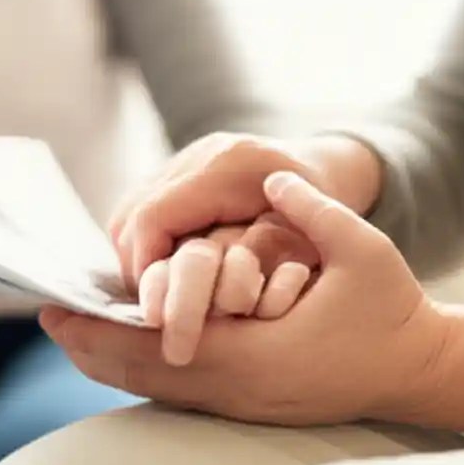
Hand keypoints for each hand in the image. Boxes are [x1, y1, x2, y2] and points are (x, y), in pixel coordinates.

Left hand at [46, 172, 441, 426]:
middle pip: (144, 376)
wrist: (421, 371)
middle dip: (93, 348)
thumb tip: (273, 180)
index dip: (104, 328)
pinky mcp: (255, 405)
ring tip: (77, 332)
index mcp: (254, 357)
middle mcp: (240, 390)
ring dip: (115, 361)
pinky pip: (183, 392)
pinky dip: (146, 370)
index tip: (59, 309)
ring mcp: (247, 404)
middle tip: (50, 320)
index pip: (156, 348)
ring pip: (160, 390)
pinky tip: (130, 348)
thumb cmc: (393, 312)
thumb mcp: (362, 252)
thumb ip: (314, 213)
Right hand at [109, 133, 382, 286]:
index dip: (144, 268)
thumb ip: (258, 258)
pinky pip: (143, 205)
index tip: (153, 312)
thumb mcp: (305, 239)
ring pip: (129, 211)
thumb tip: (211, 296)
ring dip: (136, 255)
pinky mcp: (183, 164)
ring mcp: (190, 154)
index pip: (153, 218)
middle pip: (131, 214)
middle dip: (135, 267)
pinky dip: (146, 242)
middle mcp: (203, 152)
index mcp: (230, 166)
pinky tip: (165, 271)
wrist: (333, 166)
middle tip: (152, 310)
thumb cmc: (328, 212)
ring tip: (156, 294)